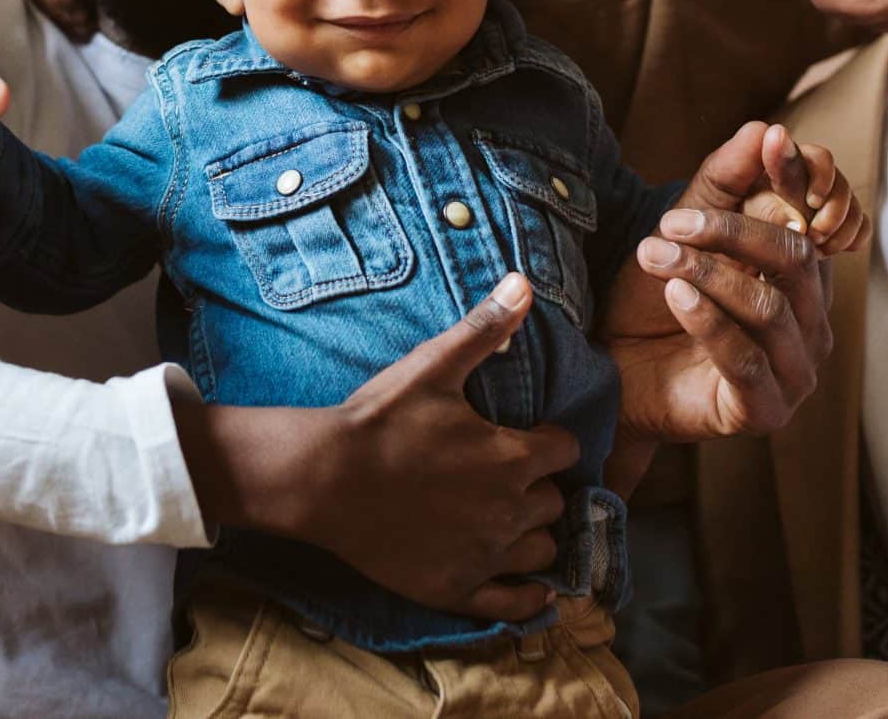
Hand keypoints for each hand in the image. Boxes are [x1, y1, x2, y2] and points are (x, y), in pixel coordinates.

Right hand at [179, 274, 579, 620]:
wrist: (321, 479)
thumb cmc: (379, 420)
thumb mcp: (433, 367)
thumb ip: (484, 328)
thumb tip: (525, 281)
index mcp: (513, 458)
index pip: (566, 449)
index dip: (550, 440)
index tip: (531, 436)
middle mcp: (510, 511)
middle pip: (556, 501)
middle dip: (541, 486)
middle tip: (513, 475)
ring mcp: (485, 555)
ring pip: (543, 550)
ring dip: (536, 534)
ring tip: (515, 521)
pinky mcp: (456, 589)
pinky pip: (514, 606)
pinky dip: (532, 600)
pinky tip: (536, 594)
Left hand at [603, 122, 862, 441]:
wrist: (613, 373)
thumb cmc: (652, 300)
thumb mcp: (686, 228)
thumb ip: (727, 180)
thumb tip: (766, 129)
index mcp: (802, 276)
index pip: (818, 219)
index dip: (798, 178)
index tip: (773, 141)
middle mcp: (810, 322)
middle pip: (795, 260)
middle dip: (732, 232)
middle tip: (670, 222)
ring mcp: (794, 370)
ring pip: (768, 308)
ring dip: (706, 274)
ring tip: (654, 255)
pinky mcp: (764, 410)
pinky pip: (745, 359)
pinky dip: (708, 321)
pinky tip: (674, 295)